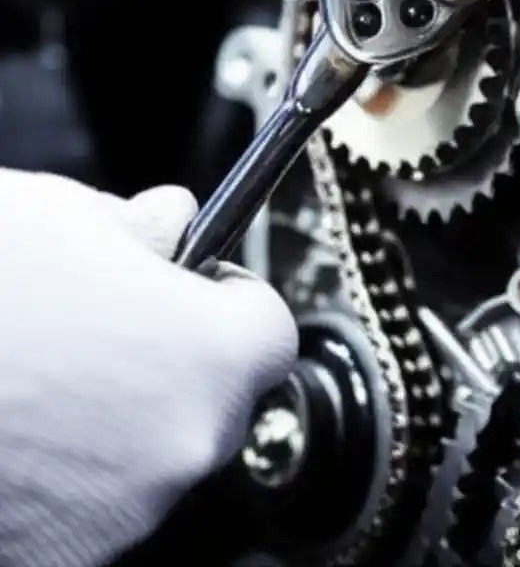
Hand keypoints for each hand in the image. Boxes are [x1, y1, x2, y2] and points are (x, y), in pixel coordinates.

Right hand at [0, 169, 296, 566]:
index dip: (223, 299)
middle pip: (215, 397)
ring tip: (29, 382)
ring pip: (151, 455)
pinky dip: (63, 480)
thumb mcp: (50, 215)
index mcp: (209, 352)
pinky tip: (8, 436)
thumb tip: (170, 222)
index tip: (187, 286)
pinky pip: (91, 509)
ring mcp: (125, 515)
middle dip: (168, 361)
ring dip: (114, 423)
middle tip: (93, 329)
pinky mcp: (64, 559)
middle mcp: (186, 443)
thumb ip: (133, 226)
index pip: (267, 327)